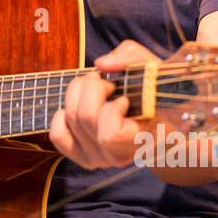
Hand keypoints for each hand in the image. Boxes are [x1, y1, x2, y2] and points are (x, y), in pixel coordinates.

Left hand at [50, 40, 160, 169]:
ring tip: (97, 91)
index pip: (109, 135)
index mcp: (141, 141)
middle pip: (84, 118)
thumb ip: (132, 58)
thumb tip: (101, 64)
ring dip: (78, 93)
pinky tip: (79, 108)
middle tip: (108, 84)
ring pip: (70, 120)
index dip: (112, 108)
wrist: (159, 122)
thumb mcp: (152, 68)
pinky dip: (62, 116)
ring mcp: (100, 159)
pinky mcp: (83, 157)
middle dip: (92, 87)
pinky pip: (58, 135)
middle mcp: (119, 156)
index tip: (124, 98)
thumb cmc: (154, 93)